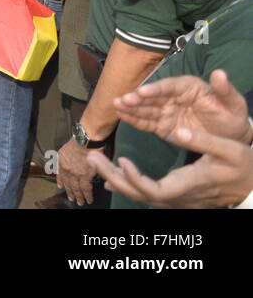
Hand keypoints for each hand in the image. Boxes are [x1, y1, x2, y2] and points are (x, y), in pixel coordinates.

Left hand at [56, 137, 97, 205]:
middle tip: (72, 198)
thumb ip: (64, 157)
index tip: (61, 186)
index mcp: (61, 161)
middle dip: (70, 192)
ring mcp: (75, 173)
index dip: (60, 181)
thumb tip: (65, 162)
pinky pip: (85, 189)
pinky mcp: (85, 176)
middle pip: (68, 184)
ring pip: (76, 188)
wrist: (85, 140)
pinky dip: (87, 195)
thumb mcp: (65, 148)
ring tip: (80, 202)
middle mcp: (66, 169)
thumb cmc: (78, 141)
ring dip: (78, 196)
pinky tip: (89, 199)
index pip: (60, 174)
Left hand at [89, 127, 252, 207]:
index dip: (137, 180)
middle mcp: (181, 196)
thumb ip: (205, 141)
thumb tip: (179, 132)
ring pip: (141, 196)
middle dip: (115, 178)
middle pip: (141, 195)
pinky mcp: (175, 195)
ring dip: (116, 179)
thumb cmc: (243, 166)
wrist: (252, 185)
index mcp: (192, 184)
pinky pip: (146, 193)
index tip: (124, 161)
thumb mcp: (231, 150)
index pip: (158, 190)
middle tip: (93, 158)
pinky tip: (112, 174)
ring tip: (96, 161)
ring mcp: (178, 199)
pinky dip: (127, 183)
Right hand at [113, 70, 252, 146]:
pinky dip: (134, 119)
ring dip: (130, 107)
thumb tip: (219, 73)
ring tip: (116, 105)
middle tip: (123, 100)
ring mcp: (166, 111)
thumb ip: (225, 89)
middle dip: (137, 98)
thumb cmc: (231, 116)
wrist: (229, 137)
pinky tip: (121, 115)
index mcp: (188, 87)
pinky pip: (147, 123)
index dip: (156, 89)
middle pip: (153, 97)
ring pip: (146, 108)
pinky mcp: (163, 126)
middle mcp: (173, 97)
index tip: (143, 92)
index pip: (169, 86)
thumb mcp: (233, 103)